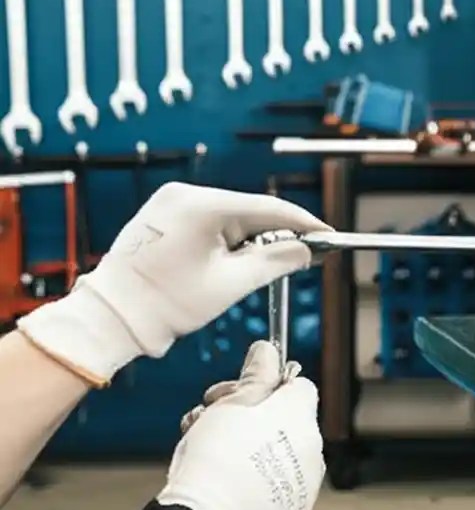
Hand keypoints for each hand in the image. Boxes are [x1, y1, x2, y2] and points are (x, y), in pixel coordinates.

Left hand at [18, 182, 329, 385]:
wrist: (112, 315)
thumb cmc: (164, 303)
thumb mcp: (231, 284)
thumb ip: (276, 261)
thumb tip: (306, 250)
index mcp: (202, 206)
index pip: (269, 208)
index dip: (304, 223)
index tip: (328, 235)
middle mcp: (186, 194)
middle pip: (251, 210)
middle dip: (279, 233)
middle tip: (307, 254)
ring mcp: (172, 202)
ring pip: (232, 215)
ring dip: (253, 238)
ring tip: (266, 266)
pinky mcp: (166, 214)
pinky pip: (211, 219)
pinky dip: (230, 237)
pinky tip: (238, 258)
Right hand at [135, 342, 325, 509]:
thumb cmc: (216, 458)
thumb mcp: (232, 402)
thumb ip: (257, 373)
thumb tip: (268, 351)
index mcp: (301, 415)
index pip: (297, 384)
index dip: (266, 383)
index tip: (239, 390)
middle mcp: (312, 447)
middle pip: (285, 417)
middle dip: (249, 412)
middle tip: (213, 415)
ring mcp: (306, 481)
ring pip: (279, 450)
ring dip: (249, 444)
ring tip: (207, 446)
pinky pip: (276, 483)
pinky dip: (256, 478)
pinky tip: (225, 478)